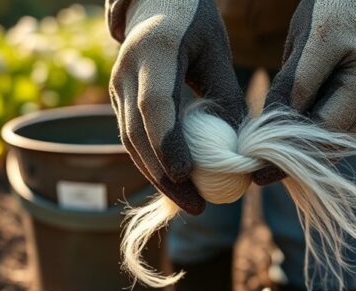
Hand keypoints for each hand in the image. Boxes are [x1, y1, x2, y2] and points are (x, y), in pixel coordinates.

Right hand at [107, 0, 246, 213]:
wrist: (153, 1)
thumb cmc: (194, 22)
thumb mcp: (217, 52)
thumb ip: (226, 96)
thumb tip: (238, 149)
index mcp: (154, 51)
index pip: (155, 105)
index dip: (167, 142)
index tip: (185, 175)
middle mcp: (127, 70)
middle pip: (138, 133)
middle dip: (164, 176)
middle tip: (195, 206)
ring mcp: (117, 85)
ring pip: (131, 141)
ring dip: (157, 177)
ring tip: (188, 203)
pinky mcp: (118, 98)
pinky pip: (132, 137)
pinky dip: (152, 163)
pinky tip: (175, 183)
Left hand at [252, 0, 355, 185]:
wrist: (354, 8)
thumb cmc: (330, 16)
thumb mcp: (312, 42)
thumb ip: (296, 83)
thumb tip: (274, 125)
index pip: (322, 129)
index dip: (290, 150)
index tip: (257, 163)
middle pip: (326, 147)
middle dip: (291, 163)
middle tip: (257, 175)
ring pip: (326, 148)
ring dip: (296, 161)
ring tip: (262, 169)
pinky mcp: (349, 115)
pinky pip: (323, 139)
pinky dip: (301, 149)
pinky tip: (275, 156)